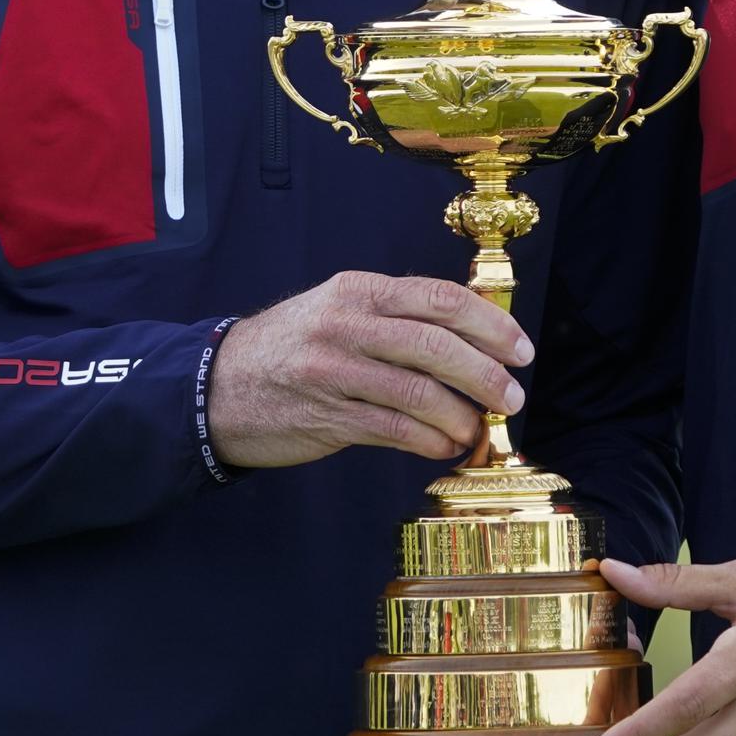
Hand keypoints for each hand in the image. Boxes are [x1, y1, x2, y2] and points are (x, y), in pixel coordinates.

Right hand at [209, 271, 531, 467]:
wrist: (215, 386)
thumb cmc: (290, 348)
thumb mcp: (337, 309)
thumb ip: (396, 316)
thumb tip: (472, 337)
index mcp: (358, 290)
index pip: (439, 298)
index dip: (490, 324)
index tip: (520, 349)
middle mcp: (346, 324)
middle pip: (436, 345)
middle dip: (486, 374)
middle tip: (512, 398)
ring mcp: (334, 371)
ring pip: (418, 391)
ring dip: (460, 415)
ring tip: (477, 429)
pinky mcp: (326, 417)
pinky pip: (393, 429)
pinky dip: (428, 440)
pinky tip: (444, 446)